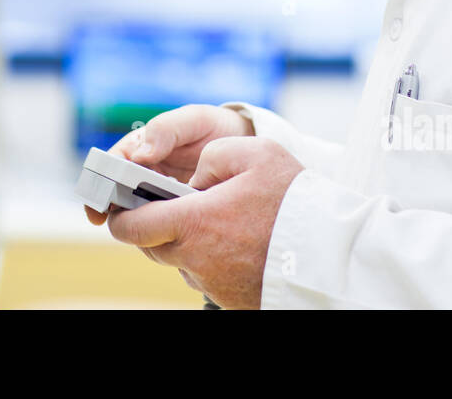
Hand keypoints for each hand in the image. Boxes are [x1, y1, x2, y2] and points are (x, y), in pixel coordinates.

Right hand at [83, 104, 252, 225]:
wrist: (246, 145)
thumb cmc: (215, 128)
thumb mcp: (194, 120)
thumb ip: (166, 130)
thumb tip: (139, 154)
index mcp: (139, 148)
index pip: (109, 167)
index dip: (100, 185)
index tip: (100, 205)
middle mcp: (142, 174)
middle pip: (116, 197)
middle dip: (116, 211)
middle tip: (123, 225)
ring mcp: (158, 196)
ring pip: (137, 215)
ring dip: (140, 224)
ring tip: (153, 231)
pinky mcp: (176, 213)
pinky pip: (161, 226)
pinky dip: (161, 232)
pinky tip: (171, 236)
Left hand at [107, 136, 303, 308]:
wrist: (331, 255)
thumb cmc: (294, 201)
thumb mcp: (256, 153)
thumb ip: (214, 157)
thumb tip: (196, 178)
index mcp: (192, 222)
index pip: (131, 226)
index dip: (120, 215)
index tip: (122, 205)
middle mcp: (194, 259)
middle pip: (152, 245)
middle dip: (155, 224)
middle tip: (177, 204)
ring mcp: (212, 283)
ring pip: (180, 260)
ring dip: (186, 241)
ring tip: (216, 220)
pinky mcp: (229, 298)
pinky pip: (206, 274)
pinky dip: (211, 258)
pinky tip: (236, 240)